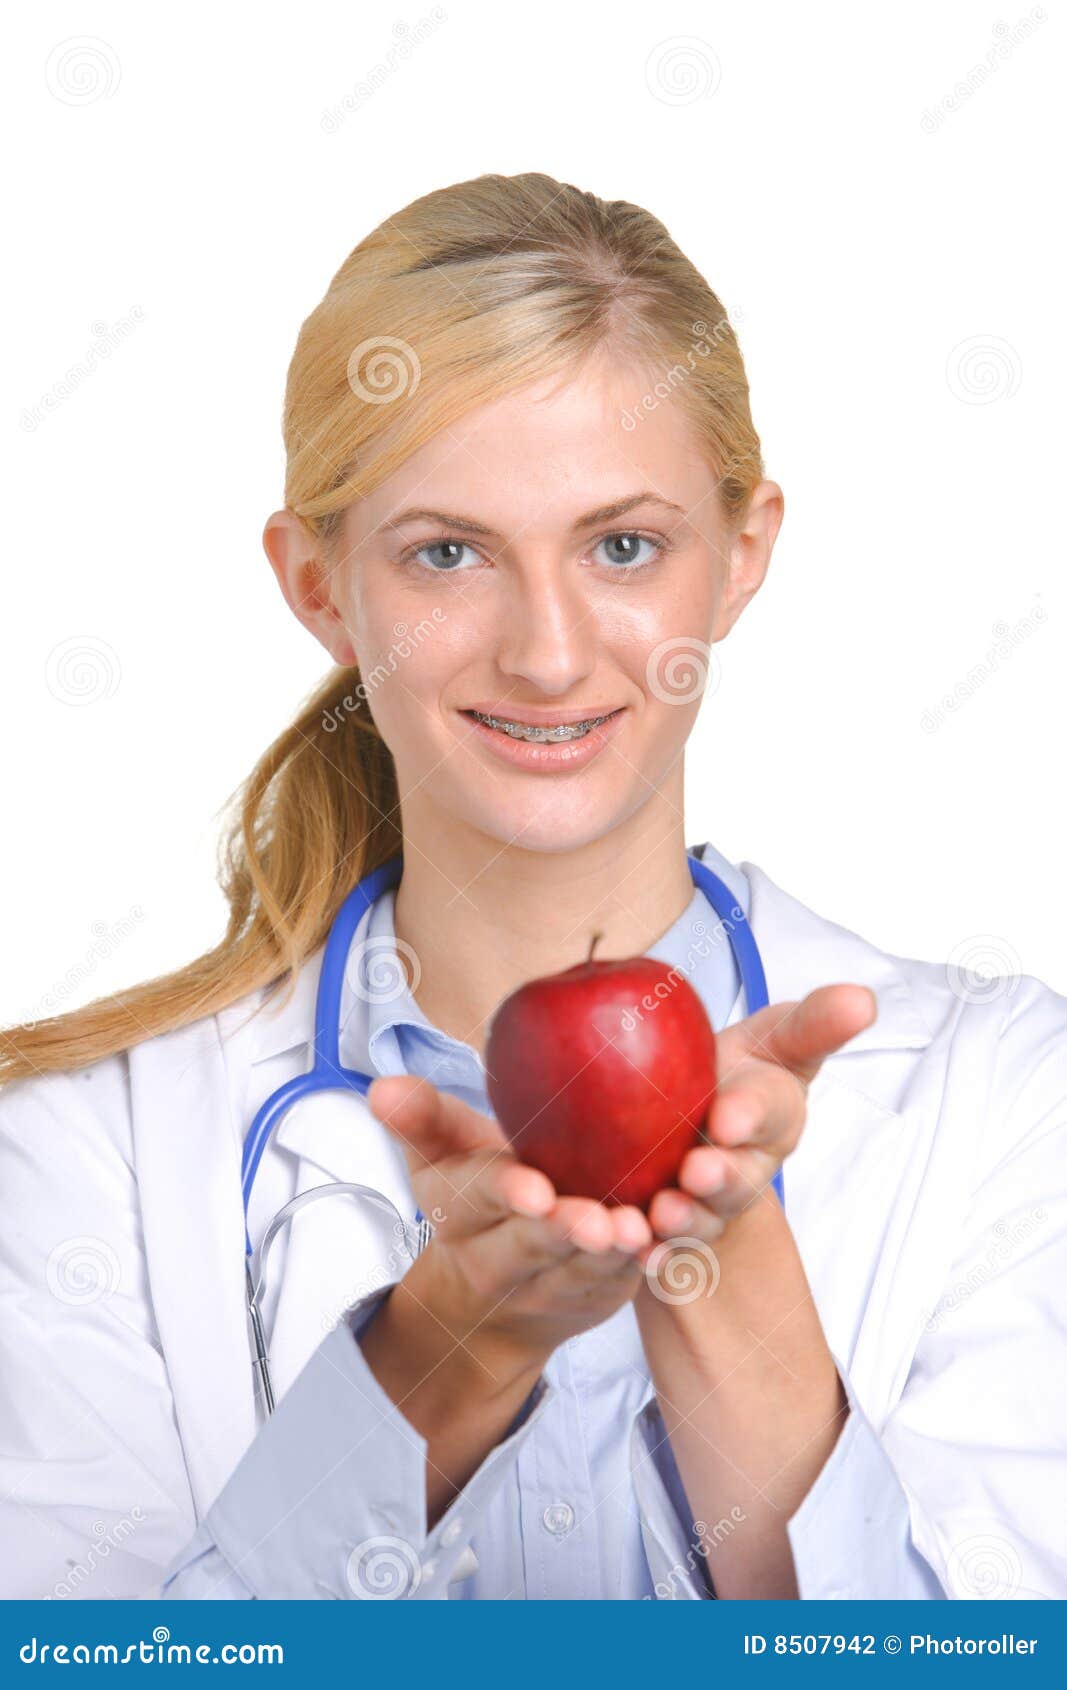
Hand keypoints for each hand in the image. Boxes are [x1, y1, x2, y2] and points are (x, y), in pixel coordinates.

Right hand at [365, 1073, 654, 1371]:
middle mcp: (501, 1259)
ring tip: (641, 1230)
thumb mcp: (438, 1159)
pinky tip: (669, 1243)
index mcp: (459, 1214)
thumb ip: (420, 1119)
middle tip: (600, 1218)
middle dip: (565, 1231)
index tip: (535, 1189)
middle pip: (533, 1243)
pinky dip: (645, 1266)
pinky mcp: (598, 1297)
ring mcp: (553, 1285)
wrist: (490, 1305)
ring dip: (613, 1254)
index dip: (503, 1192)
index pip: (476, 1197)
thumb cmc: (473, 1203)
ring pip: (583, 1271)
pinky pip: (623, 1284)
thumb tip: (383, 1087)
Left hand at [642, 983, 876, 1251]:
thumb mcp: (774, 1037)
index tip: (726, 1117)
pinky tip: (637, 1250)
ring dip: (685, 1220)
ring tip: (661, 1216)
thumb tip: (865, 999)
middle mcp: (749, 1166)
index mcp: (776, 1114)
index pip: (771, 1111)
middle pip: (739, 1178)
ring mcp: (711, 1203)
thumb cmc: (739, 1073)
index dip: (751, 1115)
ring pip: (702, 1219)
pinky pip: (665, 1250)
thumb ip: (815, 1022)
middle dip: (721, 1177)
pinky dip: (654, 1254)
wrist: (688, 1119)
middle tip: (696, 1172)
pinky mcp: (674, 1232)